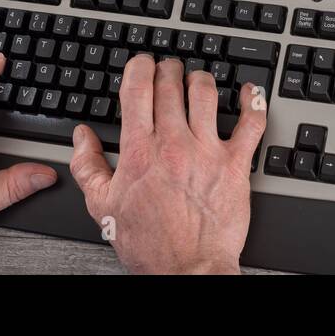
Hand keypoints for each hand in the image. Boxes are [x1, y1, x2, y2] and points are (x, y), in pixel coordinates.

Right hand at [70, 55, 266, 273]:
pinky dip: (253, 101)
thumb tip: (82, 137)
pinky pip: (252, 123)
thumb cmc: (150, 244)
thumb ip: (87, 166)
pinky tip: (248, 91)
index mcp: (141, 151)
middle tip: (168, 69)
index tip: (142, 64)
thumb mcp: (103, 207)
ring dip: (200, 78)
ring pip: (206, 93)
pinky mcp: (237, 165)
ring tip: (196, 80)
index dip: (140, 66)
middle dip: (168, 69)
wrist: (187, 271)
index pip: (139, 88)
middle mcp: (175, 144)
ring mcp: (208, 152)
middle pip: (171, 84)